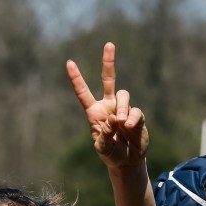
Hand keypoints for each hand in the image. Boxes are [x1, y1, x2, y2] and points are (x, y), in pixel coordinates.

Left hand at [66, 42, 148, 168]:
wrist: (127, 161)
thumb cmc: (110, 153)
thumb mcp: (102, 148)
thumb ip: (105, 135)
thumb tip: (114, 118)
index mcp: (94, 112)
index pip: (83, 93)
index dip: (76, 78)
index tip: (69, 63)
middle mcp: (108, 106)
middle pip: (108, 79)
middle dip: (108, 62)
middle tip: (109, 44)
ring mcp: (123, 109)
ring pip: (123, 95)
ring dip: (123, 107)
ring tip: (122, 123)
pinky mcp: (137, 116)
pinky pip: (136, 111)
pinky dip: (133, 118)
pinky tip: (129, 126)